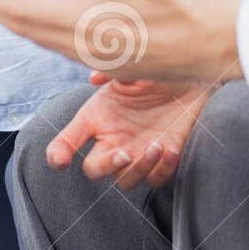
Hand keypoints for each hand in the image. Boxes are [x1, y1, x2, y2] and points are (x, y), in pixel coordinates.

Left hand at [0, 0, 244, 84]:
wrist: (230, 46)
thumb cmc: (198, 2)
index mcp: (96, 22)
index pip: (30, 10)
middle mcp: (93, 47)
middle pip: (31, 30)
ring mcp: (105, 60)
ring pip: (47, 43)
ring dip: (18, 26)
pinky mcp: (118, 65)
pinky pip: (67, 51)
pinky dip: (44, 37)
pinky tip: (43, 29)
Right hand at [47, 74, 212, 189]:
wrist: (190, 75)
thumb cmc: (154, 72)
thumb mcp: (132, 68)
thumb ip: (113, 70)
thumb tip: (97, 77)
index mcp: (97, 118)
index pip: (67, 141)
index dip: (58, 153)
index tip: (61, 161)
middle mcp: (113, 140)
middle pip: (95, 169)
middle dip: (106, 166)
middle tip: (125, 153)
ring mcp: (137, 153)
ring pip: (126, 181)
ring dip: (138, 169)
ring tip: (156, 145)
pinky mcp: (162, 160)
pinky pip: (156, 179)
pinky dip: (162, 169)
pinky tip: (170, 150)